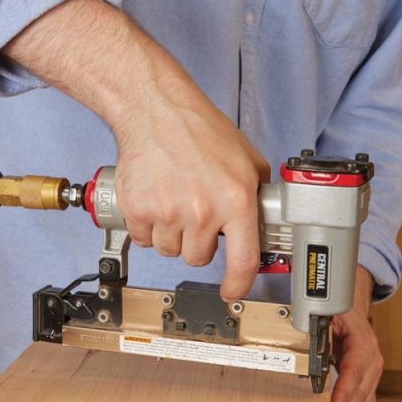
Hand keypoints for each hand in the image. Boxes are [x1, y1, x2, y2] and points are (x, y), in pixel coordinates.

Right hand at [112, 72, 269, 301]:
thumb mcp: (246, 159)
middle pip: (198, 258)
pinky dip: (146, 225)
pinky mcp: (137, 209)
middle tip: (195, 212)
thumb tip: (264, 222)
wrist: (155, 110)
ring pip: (169, 250)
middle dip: (197, 242)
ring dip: (170, 234)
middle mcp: (202, 210)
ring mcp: (167, 212)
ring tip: (173, 200)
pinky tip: (155, 199)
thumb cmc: (199, 129)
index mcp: (236, 199)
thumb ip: (257, 194)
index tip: (233, 291)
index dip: (239, 284)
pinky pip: (143, 238)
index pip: (243, 261)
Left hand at [330, 266, 382, 401]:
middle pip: (361, 392)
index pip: (354, 371)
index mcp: (362, 342)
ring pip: (365, 401)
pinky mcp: (368, 381)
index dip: (344, 393)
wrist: (353, 311)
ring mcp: (372, 372)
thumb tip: (300, 341)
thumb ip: (317, 328)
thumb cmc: (340, 312)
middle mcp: (372, 360)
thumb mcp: (328, 314)